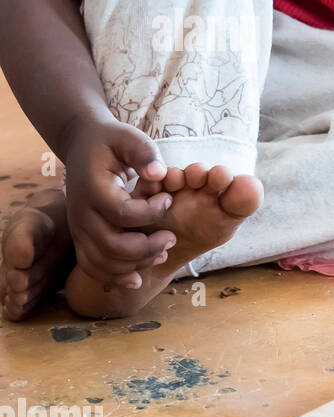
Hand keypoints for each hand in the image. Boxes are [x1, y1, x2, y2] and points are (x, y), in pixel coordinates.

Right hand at [63, 118, 175, 288]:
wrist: (82, 146)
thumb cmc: (111, 142)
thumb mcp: (128, 137)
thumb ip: (144, 153)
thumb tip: (159, 174)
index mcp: (93, 188)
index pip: (122, 213)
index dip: (151, 213)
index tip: (168, 199)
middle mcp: (80, 213)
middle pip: (112, 246)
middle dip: (147, 248)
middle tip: (171, 237)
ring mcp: (78, 228)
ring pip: (102, 262)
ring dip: (135, 265)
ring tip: (162, 254)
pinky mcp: (81, 237)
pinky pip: (93, 266)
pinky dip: (115, 277)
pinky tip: (137, 278)